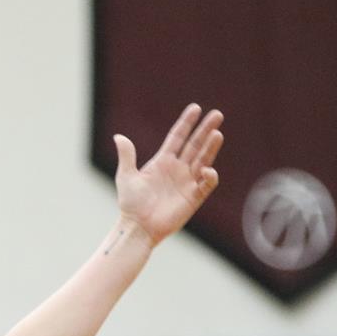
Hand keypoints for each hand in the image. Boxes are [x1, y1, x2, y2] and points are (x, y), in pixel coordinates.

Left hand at [113, 104, 223, 244]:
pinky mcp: (193, 197)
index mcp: (162, 161)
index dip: (187, 123)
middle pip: (195, 144)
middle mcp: (177, 169)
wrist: (137, 227)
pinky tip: (207, 169)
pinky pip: (206, 184)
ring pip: (203, 160)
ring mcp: (187, 182)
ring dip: (211, 147)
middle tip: (217, 114)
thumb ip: (127, 156)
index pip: (178, 137)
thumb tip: (119, 136)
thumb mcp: (126, 177)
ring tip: (217, 133)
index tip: (196, 108)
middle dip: (206, 130)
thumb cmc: (130, 204)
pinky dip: (209, 176)